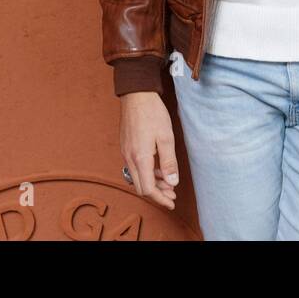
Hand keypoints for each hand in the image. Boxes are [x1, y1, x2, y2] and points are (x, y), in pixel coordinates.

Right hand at [119, 91, 179, 208]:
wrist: (136, 94)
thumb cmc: (152, 113)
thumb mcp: (166, 138)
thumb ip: (169, 162)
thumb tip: (172, 183)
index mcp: (140, 158)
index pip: (148, 189)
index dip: (160, 199)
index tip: (171, 203)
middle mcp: (129, 158)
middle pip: (141, 187)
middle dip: (157, 194)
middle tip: (172, 195)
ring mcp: (125, 152)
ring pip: (137, 178)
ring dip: (152, 184)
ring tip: (168, 183)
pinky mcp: (126, 146)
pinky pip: (134, 168)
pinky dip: (146, 173)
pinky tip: (157, 170)